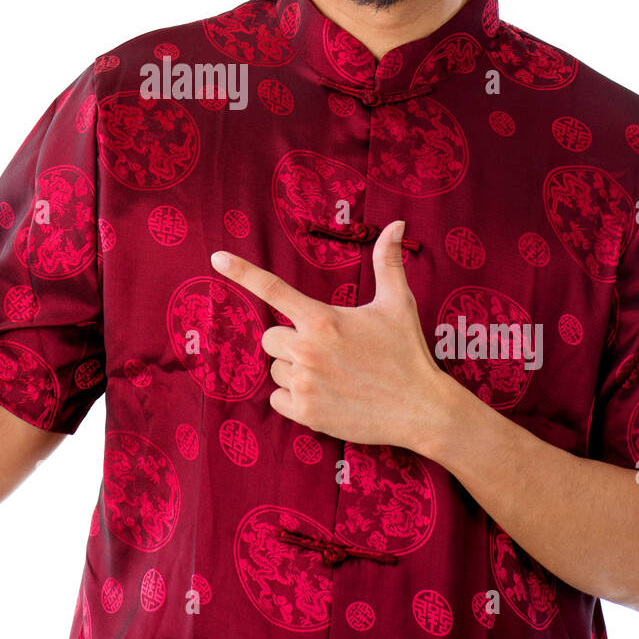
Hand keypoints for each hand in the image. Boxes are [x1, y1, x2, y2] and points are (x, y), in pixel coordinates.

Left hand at [209, 220, 450, 451]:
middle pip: (270, 338)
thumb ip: (388, 262)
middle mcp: (307, 349)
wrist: (422, 408)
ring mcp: (305, 383)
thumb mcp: (397, 303)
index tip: (216, 257)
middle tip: (326, 351)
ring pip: (276, 370)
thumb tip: (397, 224)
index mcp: (322, 319)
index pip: (274, 289)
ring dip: (295, 371)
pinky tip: (326, 397)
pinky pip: (278, 400)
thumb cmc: (408, 352)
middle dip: (289, 342)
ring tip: (333, 376)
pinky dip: (295, 399)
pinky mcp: (306, 413)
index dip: (242, 272)